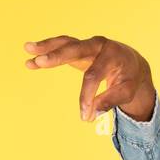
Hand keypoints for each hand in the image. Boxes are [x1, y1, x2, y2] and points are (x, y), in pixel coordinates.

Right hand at [23, 35, 155, 122]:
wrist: (132, 64)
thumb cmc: (129, 79)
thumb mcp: (126, 92)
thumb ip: (110, 100)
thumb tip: (92, 113)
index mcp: (112, 54)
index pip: (93, 76)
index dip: (86, 96)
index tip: (85, 116)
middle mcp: (98, 45)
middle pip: (75, 49)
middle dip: (57, 56)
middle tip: (40, 62)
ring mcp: (86, 45)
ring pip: (64, 43)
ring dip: (46, 47)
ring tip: (27, 49)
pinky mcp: (78, 49)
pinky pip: (60, 47)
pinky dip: (46, 51)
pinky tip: (29, 58)